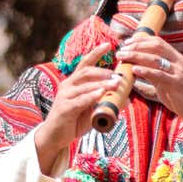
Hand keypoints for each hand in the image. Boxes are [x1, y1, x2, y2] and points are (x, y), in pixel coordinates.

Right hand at [35, 42, 118, 174]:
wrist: (55, 136)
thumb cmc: (74, 120)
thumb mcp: (93, 109)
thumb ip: (106, 102)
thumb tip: (127, 98)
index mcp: (74, 82)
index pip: (85, 63)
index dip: (95, 53)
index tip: (107, 45)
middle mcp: (68, 85)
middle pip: (86, 72)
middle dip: (104, 72)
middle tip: (119, 75)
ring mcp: (65, 96)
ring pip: (85, 85)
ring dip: (102, 84)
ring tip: (116, 84)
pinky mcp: (64, 108)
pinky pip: (80, 100)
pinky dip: (92, 96)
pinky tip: (101, 94)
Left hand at [116, 36, 182, 152]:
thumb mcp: (168, 83)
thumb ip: (154, 76)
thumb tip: (136, 71)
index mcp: (177, 59)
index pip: (157, 42)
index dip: (140, 40)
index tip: (126, 43)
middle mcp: (178, 62)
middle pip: (155, 46)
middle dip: (135, 46)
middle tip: (121, 50)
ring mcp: (179, 72)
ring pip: (155, 58)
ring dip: (136, 56)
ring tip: (123, 58)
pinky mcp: (177, 84)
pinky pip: (159, 75)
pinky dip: (145, 71)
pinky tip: (134, 70)